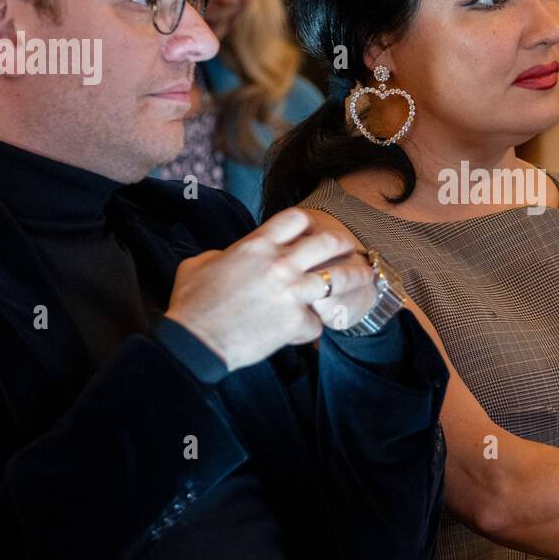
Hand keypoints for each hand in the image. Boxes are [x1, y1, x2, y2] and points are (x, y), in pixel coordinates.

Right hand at [165, 208, 365, 369]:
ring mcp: (291, 291)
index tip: (314, 230)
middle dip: (344, 243)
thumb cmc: (191, 304)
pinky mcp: (295, 321)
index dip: (308, 223)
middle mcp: (279, 263)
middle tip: (352, 248)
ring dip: (356, 277)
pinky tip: (306, 330)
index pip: (296, 219)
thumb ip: (221, 255)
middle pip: (328, 242)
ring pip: (338, 277)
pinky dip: (312, 327)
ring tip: (367, 277)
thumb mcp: (199, 264)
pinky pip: (318, 321)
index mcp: (256, 245)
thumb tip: (227, 257)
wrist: (194, 341)